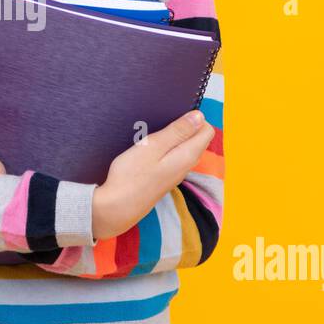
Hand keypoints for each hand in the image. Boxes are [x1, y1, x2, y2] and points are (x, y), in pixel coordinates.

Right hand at [92, 111, 215, 240]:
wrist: (116, 207)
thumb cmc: (131, 175)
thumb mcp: (153, 146)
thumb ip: (178, 131)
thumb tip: (199, 116)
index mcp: (187, 155)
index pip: (207, 131)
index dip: (193, 118)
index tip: (173, 116)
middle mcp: (186, 166)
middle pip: (197, 139)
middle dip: (184, 127)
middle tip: (159, 125)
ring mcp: (176, 174)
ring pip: (185, 148)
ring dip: (173, 138)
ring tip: (152, 136)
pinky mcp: (165, 178)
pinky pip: (174, 157)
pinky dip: (166, 149)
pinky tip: (149, 150)